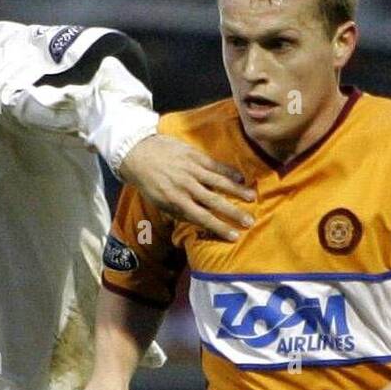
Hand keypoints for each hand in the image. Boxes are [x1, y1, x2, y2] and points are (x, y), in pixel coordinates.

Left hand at [120, 134, 255, 240]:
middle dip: (233, 213)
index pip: (202, 218)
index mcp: (176, 201)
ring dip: (237, 191)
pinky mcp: (194, 155)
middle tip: (249, 222)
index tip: (234, 236)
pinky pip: (215, 165)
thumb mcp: (160, 203)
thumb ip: (180, 212)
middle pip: (214, 202)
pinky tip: (241, 178)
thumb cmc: (150, 183)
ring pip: (219, 182)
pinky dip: (228, 171)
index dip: (219, 228)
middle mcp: (186, 187)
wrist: (138, 153)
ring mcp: (191, 170)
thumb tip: (200, 222)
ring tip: (252, 198)